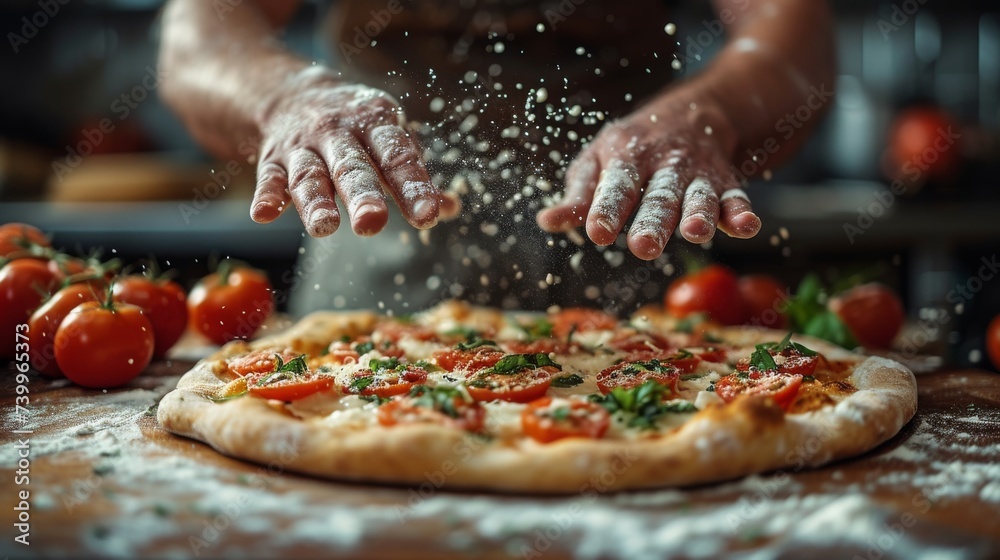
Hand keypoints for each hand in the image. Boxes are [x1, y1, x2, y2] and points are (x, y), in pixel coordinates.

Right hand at [251, 68, 456, 236]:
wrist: (291, 93)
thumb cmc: (356, 126)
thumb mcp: (388, 138)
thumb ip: (414, 175)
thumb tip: (450, 209)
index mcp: (377, 123)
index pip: (398, 156)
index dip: (414, 186)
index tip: (429, 214)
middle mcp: (339, 132)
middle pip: (352, 167)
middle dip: (363, 195)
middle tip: (373, 223)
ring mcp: (303, 145)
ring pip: (309, 175)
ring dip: (316, 201)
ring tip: (325, 228)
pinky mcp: (272, 159)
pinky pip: (269, 177)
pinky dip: (267, 195)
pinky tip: (265, 214)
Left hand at [537, 94, 760, 259]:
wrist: (691, 114)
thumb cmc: (632, 148)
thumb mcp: (598, 161)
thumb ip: (578, 195)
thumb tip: (547, 221)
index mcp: (627, 157)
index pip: (616, 186)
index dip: (606, 209)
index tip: (597, 233)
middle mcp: (665, 165)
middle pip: (659, 196)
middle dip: (653, 221)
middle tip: (643, 247)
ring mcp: (698, 174)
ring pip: (699, 196)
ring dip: (699, 214)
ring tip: (697, 233)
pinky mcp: (725, 183)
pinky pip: (736, 197)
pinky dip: (742, 212)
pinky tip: (746, 226)